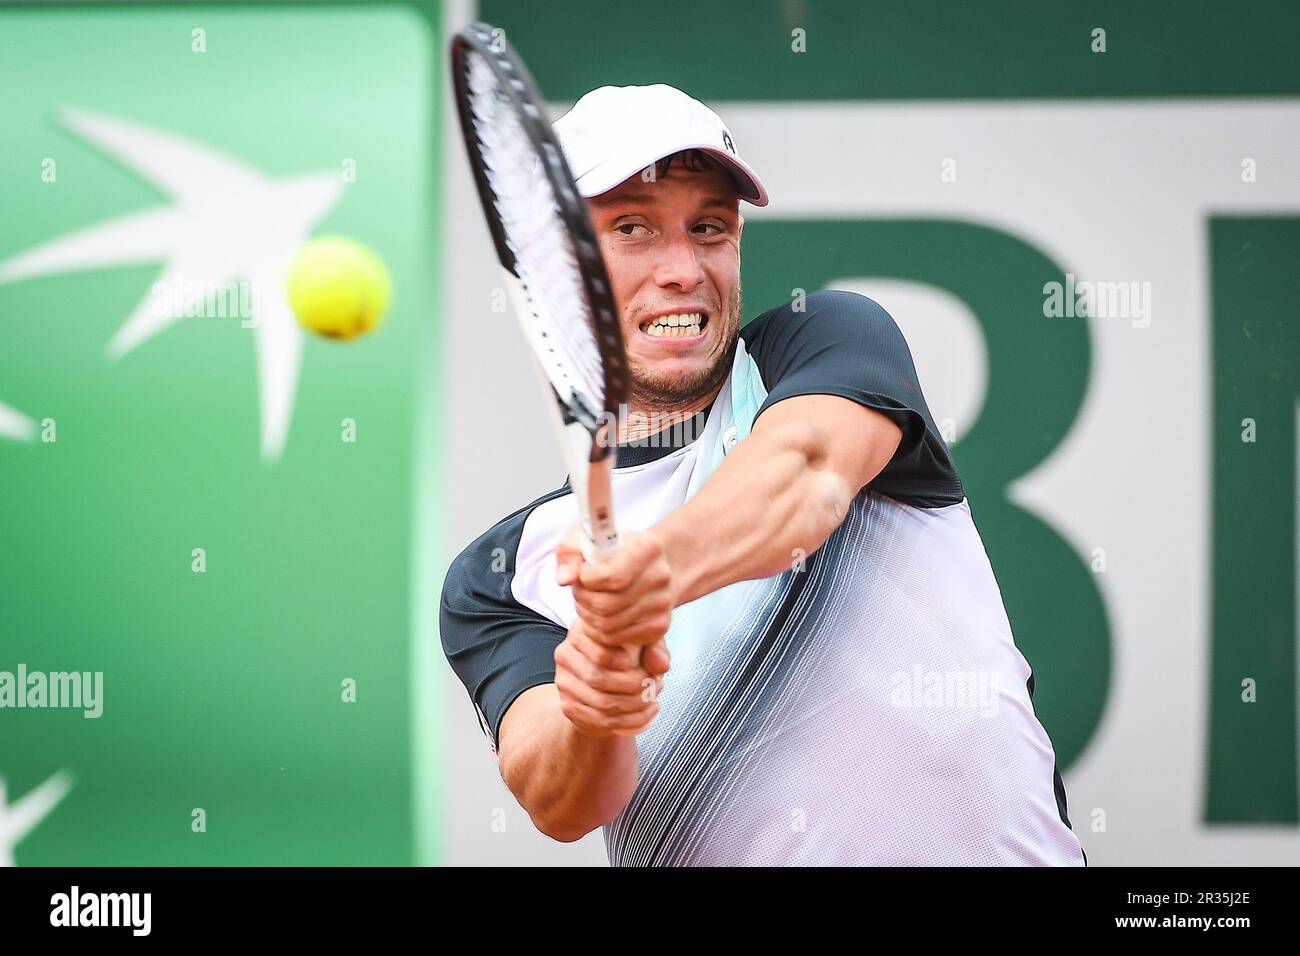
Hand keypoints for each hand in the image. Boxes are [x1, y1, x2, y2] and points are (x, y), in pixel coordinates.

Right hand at [554, 617, 664, 737]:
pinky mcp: (568, 706)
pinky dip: (630, 721)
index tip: (648, 671)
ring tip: (654, 700)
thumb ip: (655, 649)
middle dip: (636, 687)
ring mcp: (564, 682)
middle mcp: (566, 655)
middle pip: (599, 678)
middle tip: (657, 686)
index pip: (600, 651)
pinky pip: (600, 720)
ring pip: (602, 703)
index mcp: (582, 631)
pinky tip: (646, 714)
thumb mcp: (644, 643)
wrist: (608, 680)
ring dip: (636, 706)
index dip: (626, 664)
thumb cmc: (629, 652)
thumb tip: (660, 666)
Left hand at [556, 526, 676, 671]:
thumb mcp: (587, 538)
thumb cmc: (614, 549)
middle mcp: (660, 576)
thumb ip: (569, 553)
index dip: (586, 578)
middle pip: (605, 605)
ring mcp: (661, 604)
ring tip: (588, 601)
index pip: (610, 576)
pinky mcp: (658, 626)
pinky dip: (598, 630)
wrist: (650, 564)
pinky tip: (599, 614)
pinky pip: (614, 639)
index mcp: (647, 547)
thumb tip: (564, 579)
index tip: (583, 572)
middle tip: (581, 589)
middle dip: (582, 599)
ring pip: (607, 625)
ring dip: (587, 616)